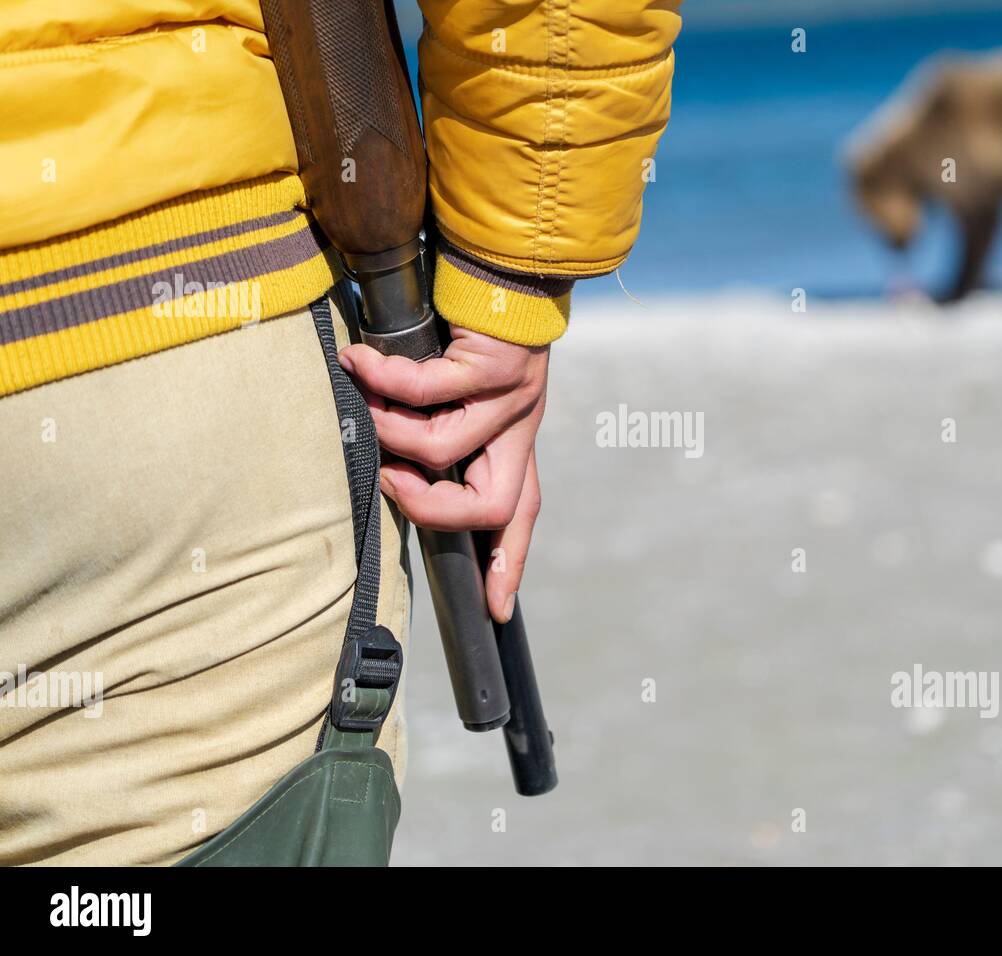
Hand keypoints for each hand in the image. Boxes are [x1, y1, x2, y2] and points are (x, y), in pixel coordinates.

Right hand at [338, 327, 547, 622]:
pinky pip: (424, 390)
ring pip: (443, 448)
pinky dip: (380, 377)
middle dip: (434, 509)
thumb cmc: (472, 328)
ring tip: (365, 402)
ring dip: (390, 431)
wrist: (504, 262)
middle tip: (392, 484)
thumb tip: (391, 466)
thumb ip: (447, 431)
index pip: (521, 515)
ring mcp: (514, 399)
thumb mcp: (468, 393)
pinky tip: (355, 359)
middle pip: (494, 505)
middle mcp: (522, 427)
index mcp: (517, 441)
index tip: (495, 609)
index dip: (507, 563)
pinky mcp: (493, 363)